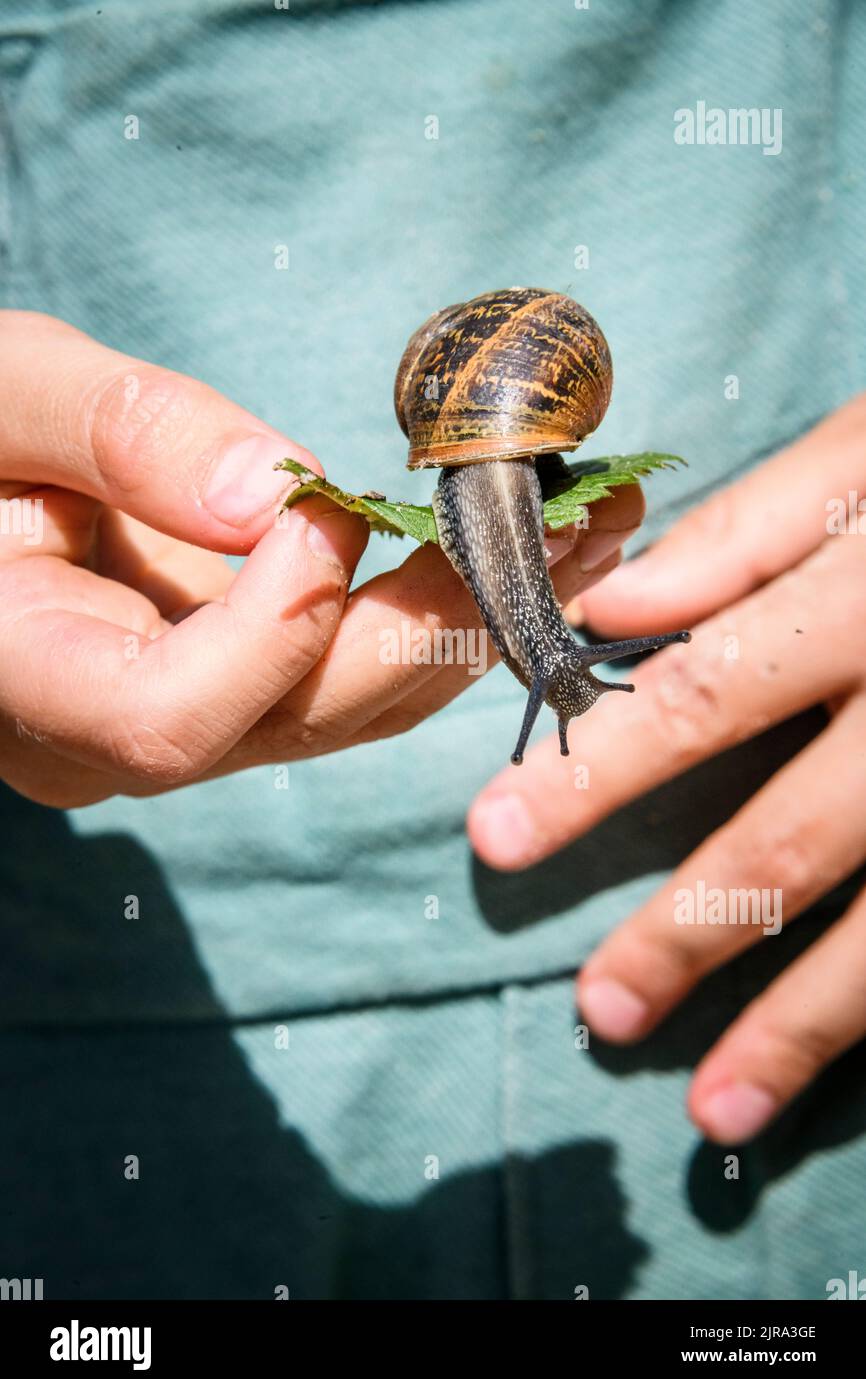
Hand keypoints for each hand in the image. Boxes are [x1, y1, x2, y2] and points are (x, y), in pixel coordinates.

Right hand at [0, 312, 642, 805]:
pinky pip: (369, 677)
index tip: (326, 505)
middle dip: (442, 618)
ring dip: (484, 617)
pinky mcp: (256, 689)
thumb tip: (274, 493)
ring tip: (596, 523)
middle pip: (307, 717)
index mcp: (36, 680)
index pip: (172, 718)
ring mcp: (203, 723)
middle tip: (568, 513)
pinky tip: (539, 550)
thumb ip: (114, 436)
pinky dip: (454, 613)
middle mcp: (123, 740)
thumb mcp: (2, 395)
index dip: (271, 628)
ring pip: (364, 709)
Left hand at [469, 394, 865, 1144]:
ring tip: (717, 1111)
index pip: (706, 697)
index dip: (598, 772)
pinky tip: (837, 1067)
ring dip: (802, 1029)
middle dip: (690, 937)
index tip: (498, 838)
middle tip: (603, 1012)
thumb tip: (618, 603)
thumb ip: (752, 531)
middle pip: (794, 844)